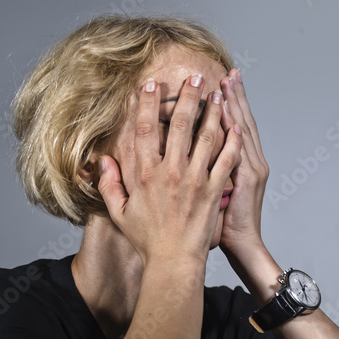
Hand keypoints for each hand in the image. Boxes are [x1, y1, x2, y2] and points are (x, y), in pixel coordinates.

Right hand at [96, 74, 242, 265]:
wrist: (173, 262)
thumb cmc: (147, 240)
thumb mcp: (119, 212)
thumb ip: (109, 184)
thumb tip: (102, 160)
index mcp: (145, 174)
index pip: (144, 129)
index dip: (146, 103)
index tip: (151, 85)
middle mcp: (170, 172)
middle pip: (179, 124)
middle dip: (188, 96)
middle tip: (195, 77)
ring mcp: (194, 180)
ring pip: (205, 136)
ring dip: (212, 111)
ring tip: (218, 93)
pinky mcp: (213, 190)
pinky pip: (225, 160)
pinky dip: (232, 141)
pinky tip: (235, 125)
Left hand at [218, 68, 269, 256]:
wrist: (243, 244)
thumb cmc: (226, 224)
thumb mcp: (222, 194)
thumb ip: (215, 172)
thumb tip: (201, 157)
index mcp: (244, 165)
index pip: (236, 127)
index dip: (232, 105)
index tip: (224, 83)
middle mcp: (252, 162)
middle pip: (243, 121)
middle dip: (236, 96)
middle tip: (229, 73)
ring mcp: (251, 170)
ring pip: (243, 130)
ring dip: (235, 106)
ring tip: (227, 84)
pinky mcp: (247, 180)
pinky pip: (239, 151)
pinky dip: (234, 131)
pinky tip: (228, 114)